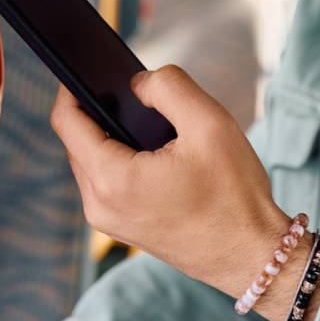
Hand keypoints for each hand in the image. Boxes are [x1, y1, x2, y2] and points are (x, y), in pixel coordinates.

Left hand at [51, 65, 316, 320]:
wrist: (253, 254)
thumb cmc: (235, 195)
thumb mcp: (209, 123)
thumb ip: (168, 86)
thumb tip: (138, 83)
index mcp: (112, 179)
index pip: (66, 121)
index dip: (71, 86)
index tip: (85, 66)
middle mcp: (100, 206)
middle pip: (78, 141)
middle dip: (100, 111)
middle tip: (135, 93)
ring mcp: (110, 223)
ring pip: (93, 162)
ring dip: (113, 137)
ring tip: (152, 123)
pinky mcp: (124, 229)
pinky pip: (109, 183)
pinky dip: (123, 161)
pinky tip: (157, 152)